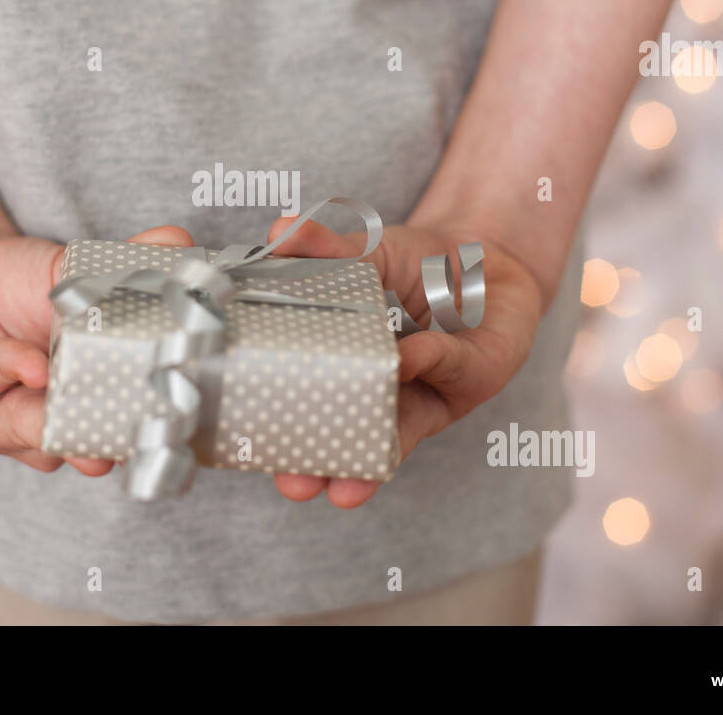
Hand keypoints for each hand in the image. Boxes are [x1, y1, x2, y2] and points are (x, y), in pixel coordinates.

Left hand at [0, 224, 193, 473]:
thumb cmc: (23, 284)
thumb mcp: (82, 274)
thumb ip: (132, 265)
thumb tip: (180, 238)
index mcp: (88, 401)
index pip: (121, 433)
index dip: (142, 437)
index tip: (172, 432)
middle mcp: (46, 421)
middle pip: (76, 447)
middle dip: (97, 448)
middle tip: (121, 443)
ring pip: (27, 430)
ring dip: (50, 421)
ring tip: (76, 400)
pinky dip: (9, 371)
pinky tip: (33, 364)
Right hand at [263, 215, 545, 507]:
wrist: (483, 254)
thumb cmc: (412, 263)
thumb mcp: (362, 251)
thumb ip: (323, 246)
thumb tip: (278, 231)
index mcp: (336, 364)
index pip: (294, 405)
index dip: (267, 429)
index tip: (239, 446)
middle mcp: (372, 391)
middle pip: (336, 441)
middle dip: (313, 470)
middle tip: (292, 484)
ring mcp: (415, 394)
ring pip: (388, 439)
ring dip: (367, 467)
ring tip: (343, 491)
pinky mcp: (466, 381)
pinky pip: (445, 372)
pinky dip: (426, 363)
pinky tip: (408, 358)